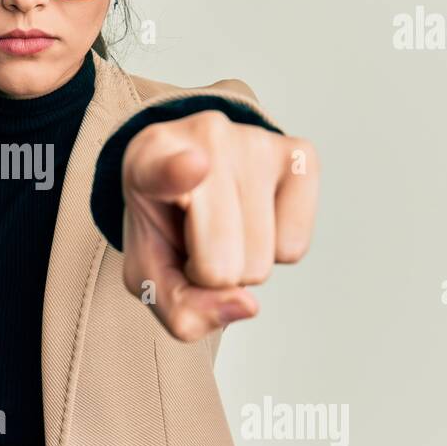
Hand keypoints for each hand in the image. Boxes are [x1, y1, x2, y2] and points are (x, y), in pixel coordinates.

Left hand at [119, 109, 318, 341]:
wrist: (189, 172)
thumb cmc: (165, 222)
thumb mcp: (148, 274)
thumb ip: (179, 308)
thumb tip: (248, 305)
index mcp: (147, 160)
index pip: (165, 168)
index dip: (178, 172)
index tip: (196, 165)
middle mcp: (204, 137)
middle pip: (223, 263)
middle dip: (212, 272)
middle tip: (197, 237)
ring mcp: (255, 141)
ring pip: (262, 260)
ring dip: (243, 260)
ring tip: (222, 223)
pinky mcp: (298, 155)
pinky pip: (295, 247)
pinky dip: (276, 249)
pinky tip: (254, 215)